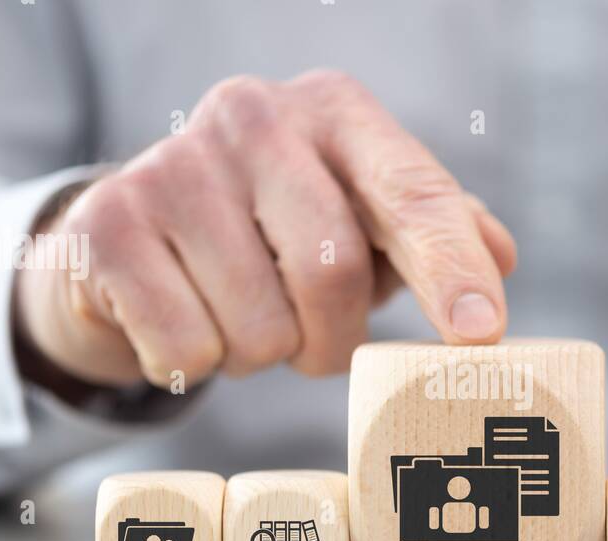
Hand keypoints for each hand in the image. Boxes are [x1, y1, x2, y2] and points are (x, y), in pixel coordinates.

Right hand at [13, 70, 516, 388]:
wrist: (137, 231)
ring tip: (242, 318)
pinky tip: (186, 319)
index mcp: (333, 111)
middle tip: (319, 347)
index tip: (480, 334)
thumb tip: (501, 254)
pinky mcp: (106, 225)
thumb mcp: (363, 218)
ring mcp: (170, 165)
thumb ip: (435, 230)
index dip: (449, 267)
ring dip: (262, 356)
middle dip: (334, 341)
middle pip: (331, 272)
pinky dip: (197, 363)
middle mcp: (252, 117)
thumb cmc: (277, 227)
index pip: (409, 191)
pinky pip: (187, 349)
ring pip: (258, 328)